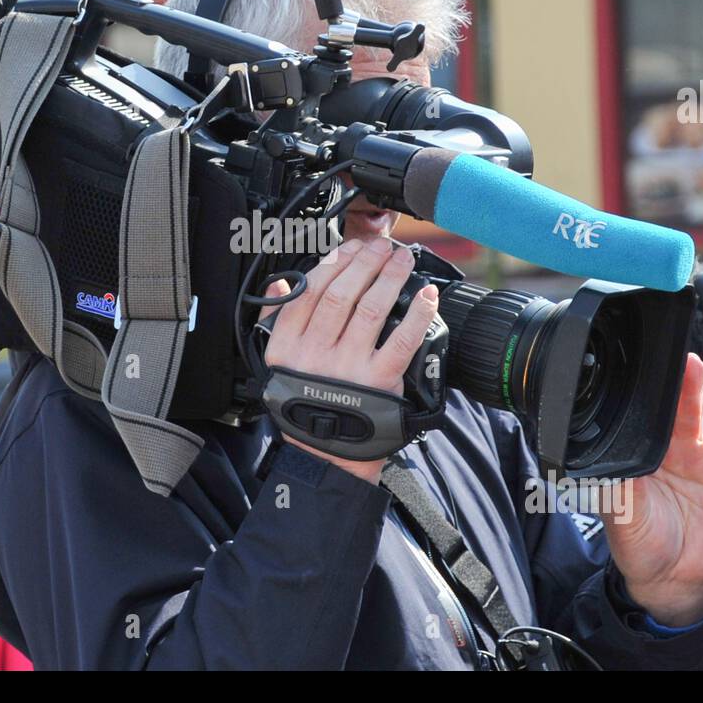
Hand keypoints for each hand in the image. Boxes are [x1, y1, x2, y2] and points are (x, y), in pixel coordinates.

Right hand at [260, 237, 439, 483]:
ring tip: (402, 259)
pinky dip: (416, 314)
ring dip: (390, 277)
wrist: (326, 455)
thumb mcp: (278, 365)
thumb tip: (282, 283)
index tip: (350, 249)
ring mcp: (350, 367)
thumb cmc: (305, 404)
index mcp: (288, 346)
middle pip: (343, 294)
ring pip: (371, 309)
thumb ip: (277, 321)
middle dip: (365, 263)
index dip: (333, 264)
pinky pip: (401, 340)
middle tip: (382, 247)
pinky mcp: (380, 382)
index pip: (310, 292)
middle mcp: (316, 354)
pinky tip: (425, 296)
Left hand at [603, 353, 702, 625]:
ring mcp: (691, 457)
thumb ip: (614, 483)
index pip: (632, 418)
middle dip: (663, 382)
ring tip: (690, 365)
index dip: (633, 396)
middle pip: (662, 409)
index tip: (630, 371)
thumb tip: (598, 458)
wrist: (673, 576)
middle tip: (662, 355)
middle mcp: (661, 451)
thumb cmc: (638, 545)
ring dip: (691, 390)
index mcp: (631, 456)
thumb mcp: (619, 514)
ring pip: (691, 415)